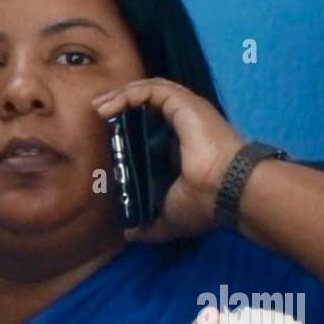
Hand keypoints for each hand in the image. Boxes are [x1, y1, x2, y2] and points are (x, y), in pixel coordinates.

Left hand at [93, 79, 244, 243]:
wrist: (225, 191)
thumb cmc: (204, 204)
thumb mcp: (169, 220)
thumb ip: (149, 225)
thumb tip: (129, 233)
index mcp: (183, 149)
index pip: (152, 131)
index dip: (129, 130)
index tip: (108, 140)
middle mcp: (185, 127)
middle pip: (148, 107)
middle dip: (120, 107)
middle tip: (98, 116)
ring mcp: (186, 112)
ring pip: (148, 92)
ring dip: (120, 96)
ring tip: (98, 108)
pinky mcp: (183, 103)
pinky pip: (150, 90)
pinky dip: (127, 94)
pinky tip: (108, 107)